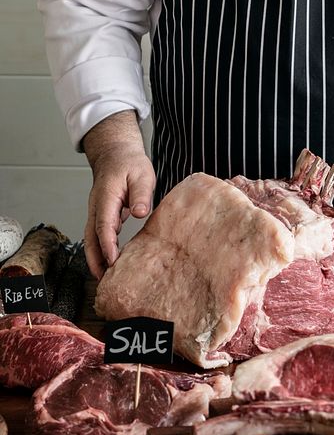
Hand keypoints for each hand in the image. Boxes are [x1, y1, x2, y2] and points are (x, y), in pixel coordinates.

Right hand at [82, 111, 155, 278]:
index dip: (107, 246)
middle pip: (91, 238)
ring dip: (96, 257)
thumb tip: (139, 212)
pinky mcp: (102, 214)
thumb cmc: (128, 163)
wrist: (115, 153)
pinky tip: (112, 261)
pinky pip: (98, 235)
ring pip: (91, 238)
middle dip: (95, 260)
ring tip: (106, 278)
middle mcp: (97, 207)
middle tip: (103, 281)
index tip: (113, 262)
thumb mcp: (141, 174)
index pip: (104, 226)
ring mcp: (97, 211)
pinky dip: (101, 249)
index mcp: (106, 198)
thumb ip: (140, 193)